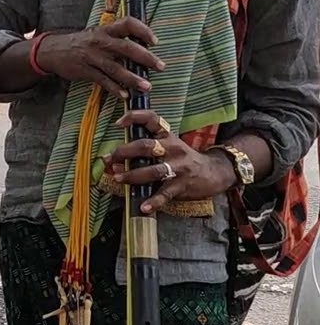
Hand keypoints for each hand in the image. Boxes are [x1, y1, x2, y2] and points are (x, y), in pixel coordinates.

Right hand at [36, 18, 164, 98]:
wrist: (52, 50)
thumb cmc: (80, 42)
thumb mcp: (96, 33)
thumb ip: (116, 37)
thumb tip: (141, 44)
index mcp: (105, 30)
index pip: (128, 24)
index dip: (143, 30)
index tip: (154, 41)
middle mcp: (100, 42)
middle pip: (126, 48)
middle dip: (146, 57)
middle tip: (160, 66)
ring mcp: (92, 57)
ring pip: (116, 68)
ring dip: (133, 78)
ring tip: (146, 86)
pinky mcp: (86, 71)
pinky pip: (103, 81)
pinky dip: (115, 89)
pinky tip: (124, 95)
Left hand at [102, 110, 238, 213]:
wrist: (214, 172)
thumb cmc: (183, 158)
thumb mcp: (169, 145)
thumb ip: (145, 148)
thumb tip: (116, 160)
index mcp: (167, 136)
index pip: (152, 119)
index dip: (135, 117)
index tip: (118, 123)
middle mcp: (172, 149)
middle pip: (146, 146)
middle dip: (124, 152)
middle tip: (109, 158)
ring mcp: (178, 167)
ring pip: (153, 170)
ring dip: (133, 175)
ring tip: (118, 178)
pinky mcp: (182, 185)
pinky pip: (165, 194)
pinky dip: (154, 202)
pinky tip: (143, 207)